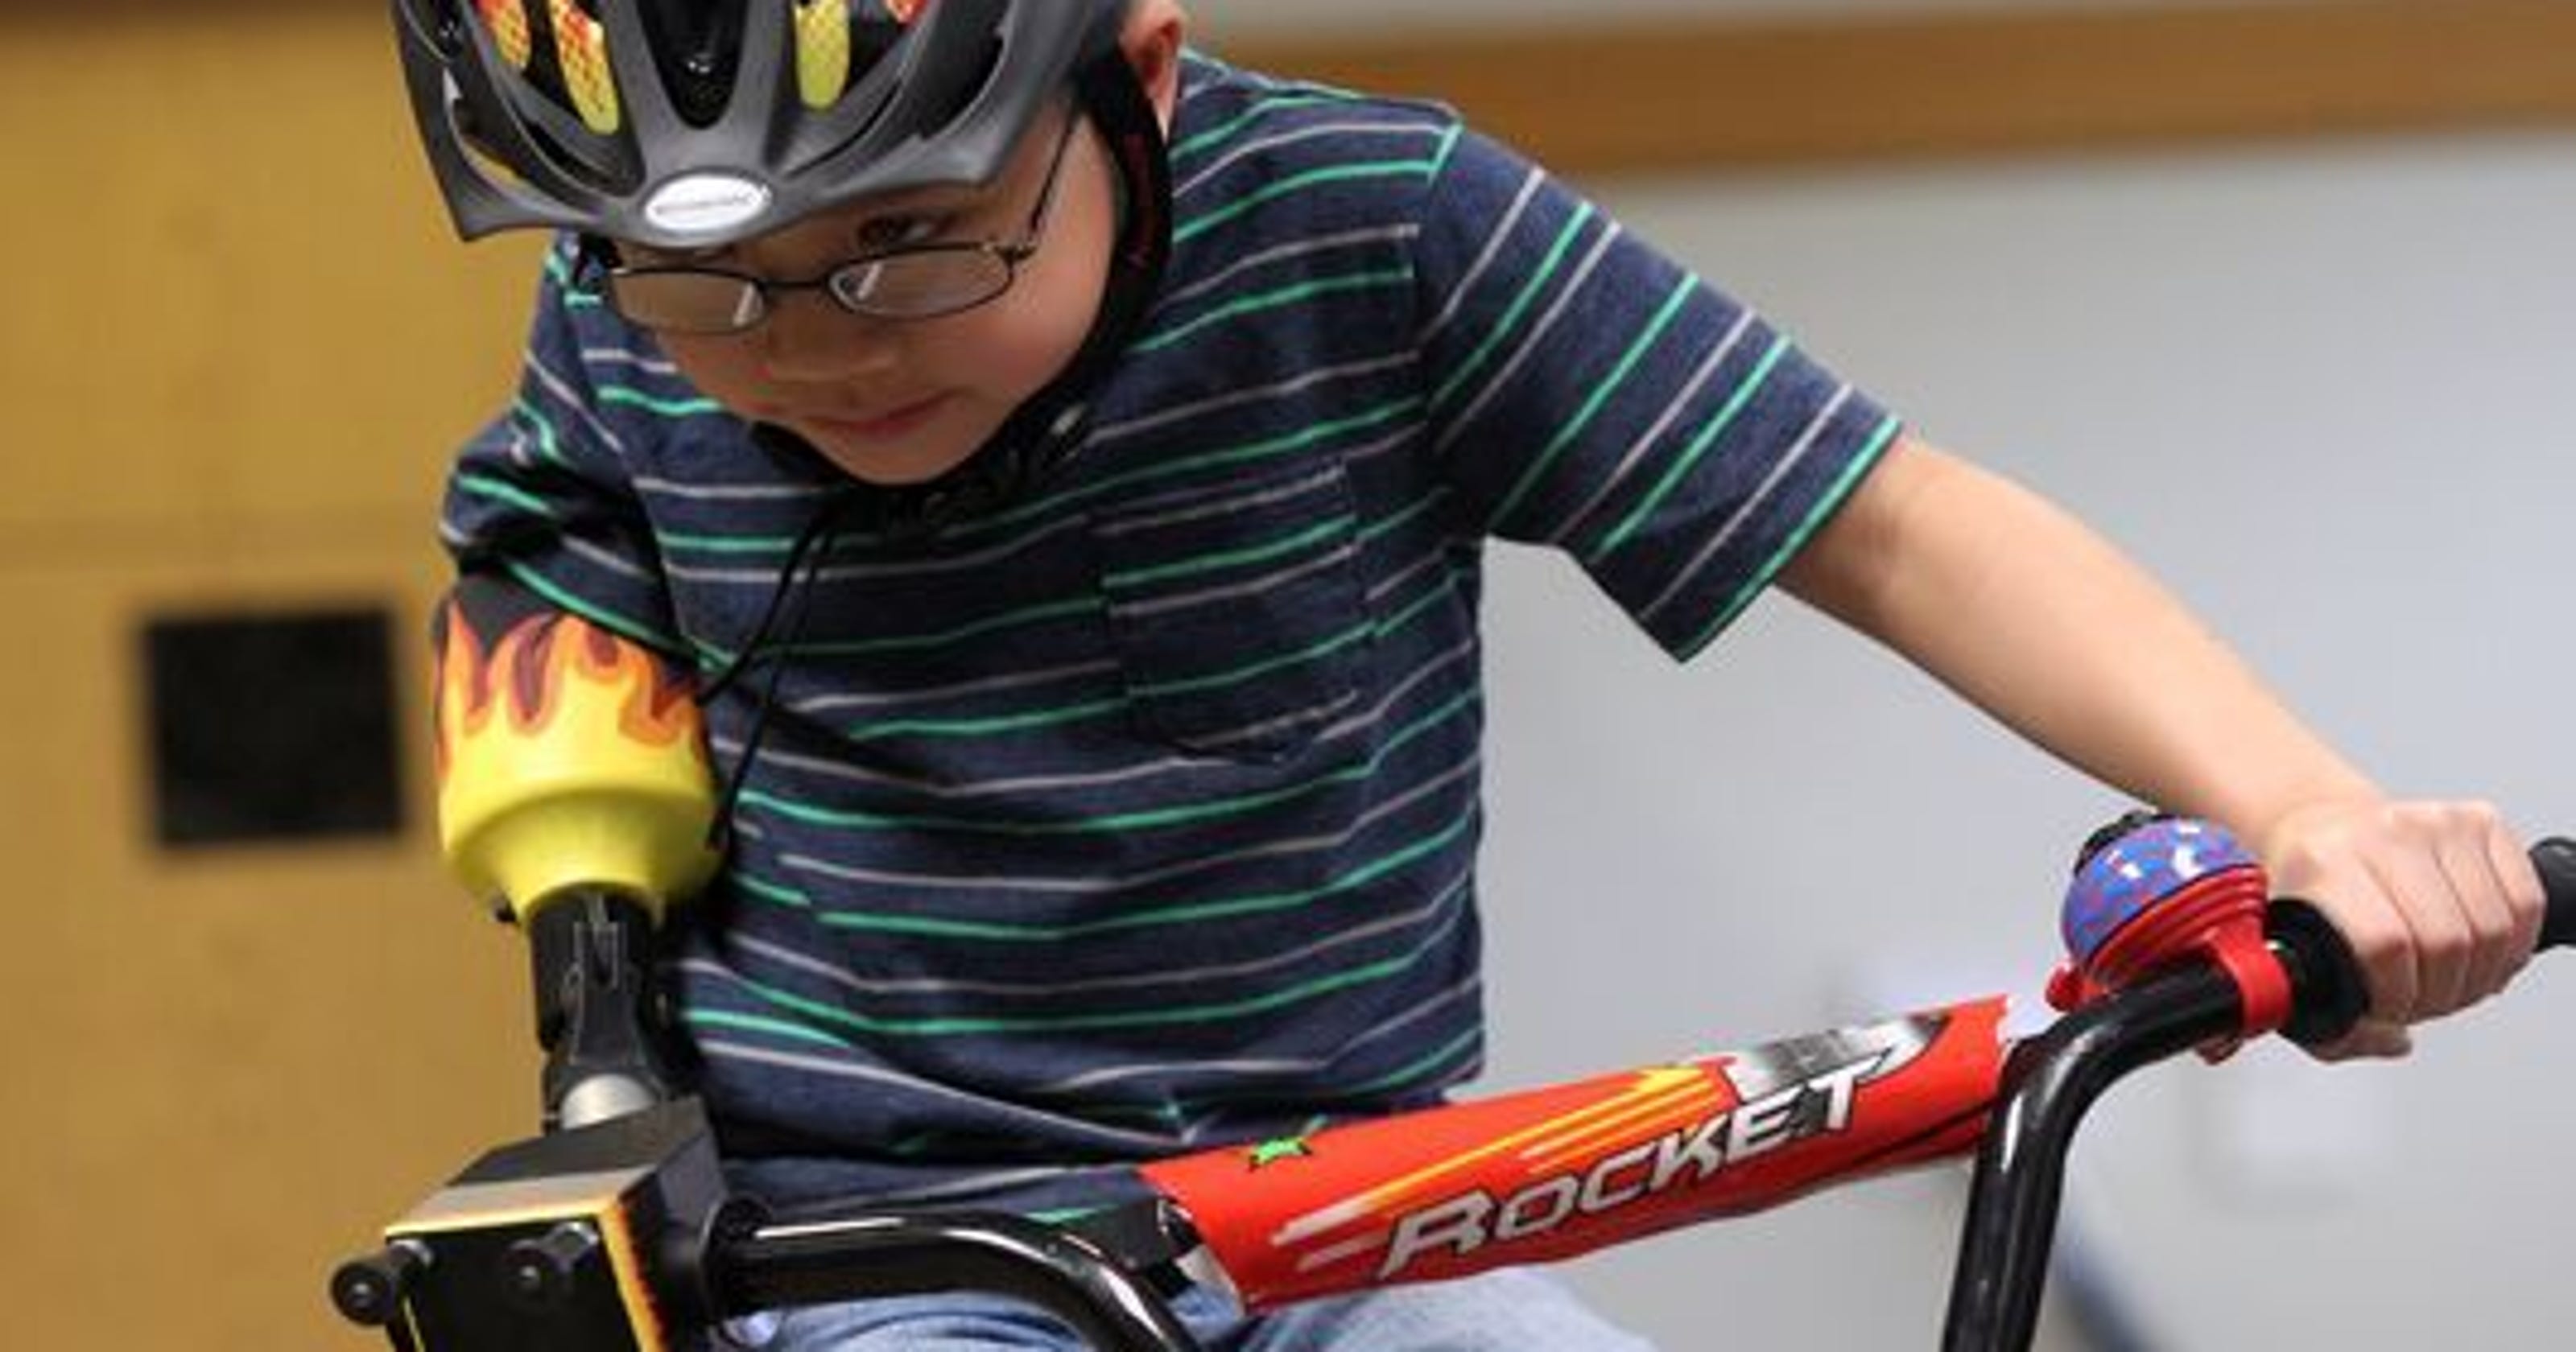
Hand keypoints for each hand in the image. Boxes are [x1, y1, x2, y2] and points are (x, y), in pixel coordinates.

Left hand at [2259, 798, 2543, 1059]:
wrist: (2323, 826)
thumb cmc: (2311, 890)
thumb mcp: (2289, 951)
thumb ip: (2324, 1022)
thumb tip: (2389, 1041)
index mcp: (2325, 860)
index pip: (2384, 943)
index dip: (2396, 995)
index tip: (2386, 1010)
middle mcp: (2383, 833)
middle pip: (2446, 942)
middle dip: (2439, 995)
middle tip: (2421, 1003)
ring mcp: (2436, 822)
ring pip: (2492, 928)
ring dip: (2478, 978)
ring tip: (2448, 984)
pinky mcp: (2481, 822)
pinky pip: (2524, 902)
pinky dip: (2511, 947)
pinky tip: (2481, 957)